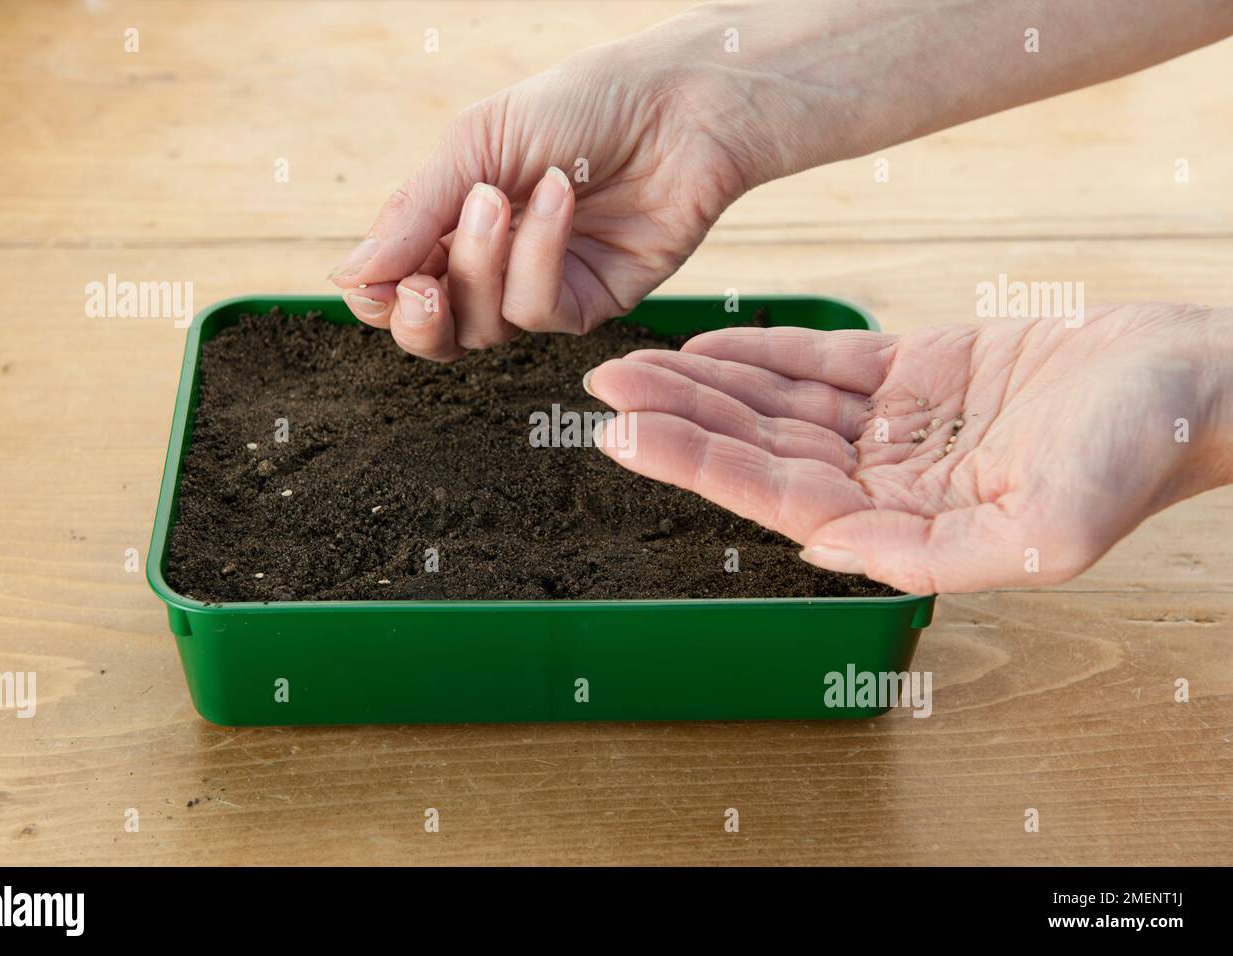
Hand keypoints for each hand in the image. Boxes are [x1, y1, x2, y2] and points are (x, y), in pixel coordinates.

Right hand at [327, 41, 748, 360]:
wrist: (674, 105)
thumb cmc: (578, 107)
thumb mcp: (476, 145)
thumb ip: (412, 213)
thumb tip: (346, 278)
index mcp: (451, 221)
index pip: (394, 288)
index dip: (378, 298)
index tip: (377, 281)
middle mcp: (492, 264)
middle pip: (432, 333)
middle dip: (418, 320)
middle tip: (423, 285)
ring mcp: (541, 288)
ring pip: (482, 327)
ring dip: (483, 264)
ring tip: (503, 196)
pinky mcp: (588, 303)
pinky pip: (540, 312)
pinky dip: (539, 257)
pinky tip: (560, 200)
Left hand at [586, 304, 1232, 592]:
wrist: (1193, 381)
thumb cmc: (1137, 455)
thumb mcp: (1053, 528)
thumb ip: (938, 558)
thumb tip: (822, 553)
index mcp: (909, 530)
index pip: (780, 497)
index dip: (701, 466)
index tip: (628, 436)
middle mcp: (888, 485)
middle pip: (761, 450)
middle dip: (681, 421)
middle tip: (604, 390)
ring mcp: (896, 431)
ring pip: (778, 408)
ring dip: (705, 386)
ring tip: (632, 365)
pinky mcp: (914, 378)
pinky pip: (822, 367)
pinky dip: (763, 354)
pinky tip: (708, 348)